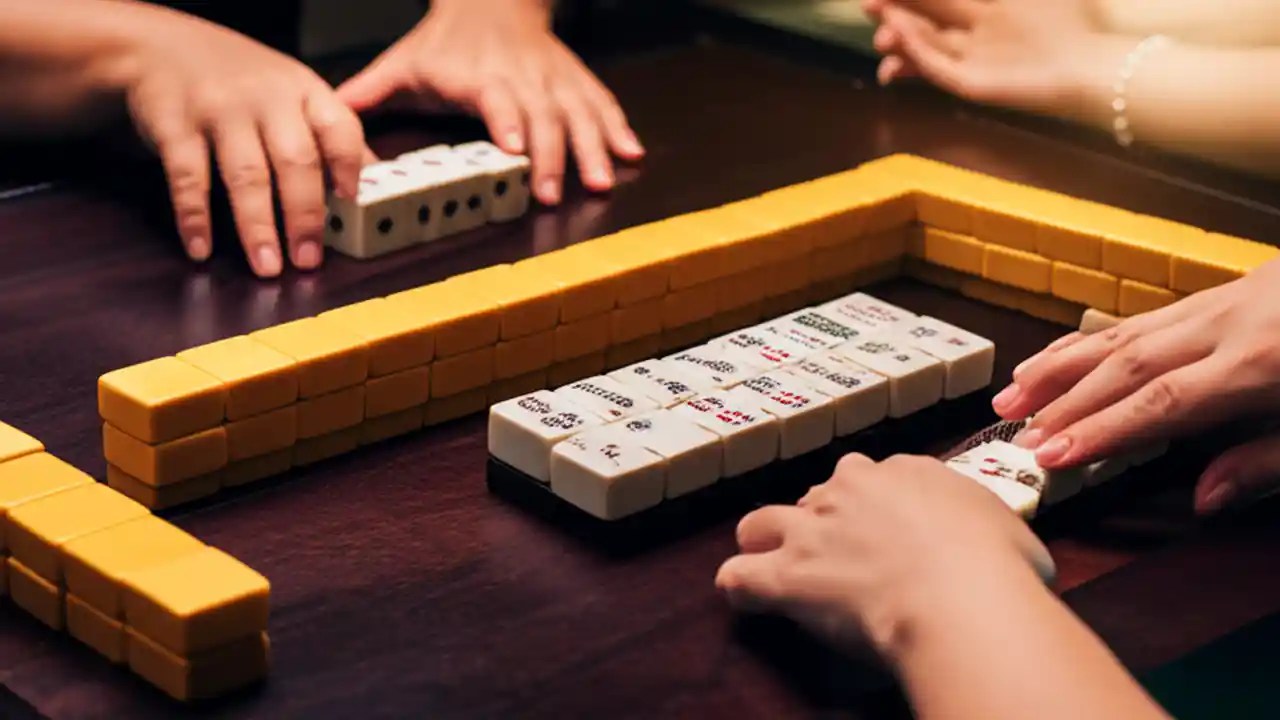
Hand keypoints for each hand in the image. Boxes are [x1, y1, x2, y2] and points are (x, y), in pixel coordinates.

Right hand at [121, 7, 371, 276]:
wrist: (159, 45)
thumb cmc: (240, 81)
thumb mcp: (292, 95)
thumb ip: (329, 137)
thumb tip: (373, 182)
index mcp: (304, 92)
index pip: (339, 128)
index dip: (350, 166)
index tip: (351, 203)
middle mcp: (266, 98)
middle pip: (295, 160)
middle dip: (305, 215)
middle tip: (308, 260)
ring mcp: (219, 109)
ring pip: (245, 174)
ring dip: (257, 226)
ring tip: (267, 267)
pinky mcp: (175, 124)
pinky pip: (187, 177)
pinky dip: (194, 217)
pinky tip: (202, 249)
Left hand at [336, 0, 643, 205]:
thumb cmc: (445, 42)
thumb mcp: (404, 63)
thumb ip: (368, 95)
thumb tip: (328, 123)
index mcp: (479, 77)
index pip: (496, 99)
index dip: (507, 122)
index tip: (513, 149)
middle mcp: (521, 78)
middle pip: (542, 116)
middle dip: (551, 156)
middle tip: (552, 192)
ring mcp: (552, 81)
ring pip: (578, 113)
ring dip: (592, 149)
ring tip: (603, 181)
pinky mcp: (574, 83)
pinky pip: (601, 103)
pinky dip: (618, 128)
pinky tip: (632, 153)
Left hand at [715, 454, 1053, 661]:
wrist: (960, 594)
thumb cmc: (1000, 568)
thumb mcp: (1014, 534)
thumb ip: (991, 533)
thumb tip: (1006, 552)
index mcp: (910, 472)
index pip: (880, 478)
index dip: (881, 508)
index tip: (892, 535)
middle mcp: (853, 489)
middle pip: (822, 493)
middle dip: (825, 520)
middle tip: (842, 557)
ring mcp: (813, 528)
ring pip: (762, 521)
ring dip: (764, 541)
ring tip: (769, 563)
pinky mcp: (786, 574)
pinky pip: (738, 575)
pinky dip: (738, 586)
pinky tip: (744, 597)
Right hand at [866, 0, 1098, 115]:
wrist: (1093, 66)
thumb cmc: (1071, 19)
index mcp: (991, 8)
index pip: (942, 1)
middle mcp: (977, 34)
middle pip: (926, 20)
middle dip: (895, 11)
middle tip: (866, 4)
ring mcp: (972, 60)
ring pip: (924, 45)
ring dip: (898, 35)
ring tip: (879, 24)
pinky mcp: (972, 85)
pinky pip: (936, 66)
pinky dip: (915, 51)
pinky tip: (899, 32)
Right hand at [997, 259, 1279, 513]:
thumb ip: (1265, 462)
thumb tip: (1205, 499)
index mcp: (1260, 365)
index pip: (1160, 403)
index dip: (1100, 429)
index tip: (1049, 455)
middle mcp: (1227, 327)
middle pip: (1127, 366)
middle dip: (1064, 402)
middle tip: (1015, 432)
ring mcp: (1220, 304)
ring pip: (1124, 334)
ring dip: (1062, 365)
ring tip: (1014, 392)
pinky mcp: (1219, 294)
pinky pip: (1141, 317)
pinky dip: (1094, 339)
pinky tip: (1063, 353)